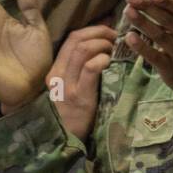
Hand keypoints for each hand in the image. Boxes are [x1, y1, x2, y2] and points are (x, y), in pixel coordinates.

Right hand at [46, 25, 117, 139]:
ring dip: (104, 44)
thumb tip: (102, 45)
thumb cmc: (72, 116)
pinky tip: (111, 63)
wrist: (63, 143)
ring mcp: (67, 85)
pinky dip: (103, 59)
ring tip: (115, 50)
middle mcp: (57, 74)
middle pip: (78, 39)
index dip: (93, 29)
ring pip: (83, 50)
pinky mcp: (79, 97)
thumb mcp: (69, 89)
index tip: (109, 31)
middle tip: (117, 38)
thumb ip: (80, 69)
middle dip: (101, 32)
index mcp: (54, 71)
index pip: (71, 38)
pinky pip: (91, 68)